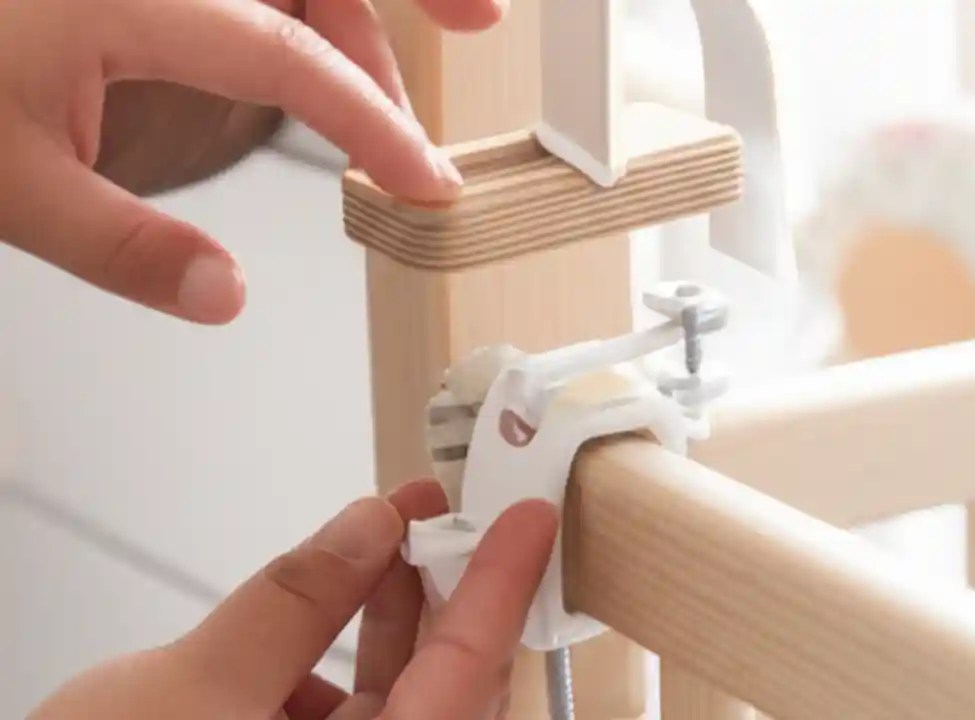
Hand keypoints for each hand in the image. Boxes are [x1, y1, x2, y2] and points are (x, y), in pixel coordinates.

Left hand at [0, 0, 503, 324]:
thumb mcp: (3, 185)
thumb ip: (125, 247)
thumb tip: (224, 295)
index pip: (292, 57)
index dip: (373, 120)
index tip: (424, 177)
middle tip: (484, 16)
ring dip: (351, 7)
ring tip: (390, 81)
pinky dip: (296, 1)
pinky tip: (307, 47)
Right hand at [27, 480, 558, 719]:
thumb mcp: (186, 688)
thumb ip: (289, 604)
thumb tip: (364, 529)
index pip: (466, 679)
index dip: (500, 590)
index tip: (530, 524)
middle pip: (444, 695)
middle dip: (444, 599)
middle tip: (440, 522)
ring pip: (394, 707)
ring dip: (388, 626)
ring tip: (378, 549)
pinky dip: (334, 670)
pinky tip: (310, 622)